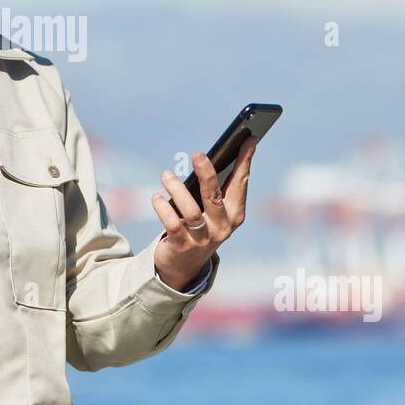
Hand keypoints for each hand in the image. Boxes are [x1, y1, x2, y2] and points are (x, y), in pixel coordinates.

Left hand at [150, 136, 256, 289]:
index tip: (248, 139)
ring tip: (166, 175)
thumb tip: (208, 156)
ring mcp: (202, 238)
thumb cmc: (199, 226)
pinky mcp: (182, 245)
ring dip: (177, 189)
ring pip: (191, 210)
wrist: (184, 265)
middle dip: (207, 173)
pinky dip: (163, 207)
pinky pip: (172, 223)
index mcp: (235, 214)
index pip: (240, 184)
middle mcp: (222, 227)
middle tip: (197, 154)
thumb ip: (214, 187)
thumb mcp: (211, 209)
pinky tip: (156, 197)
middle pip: (215, 196)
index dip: (245, 161)